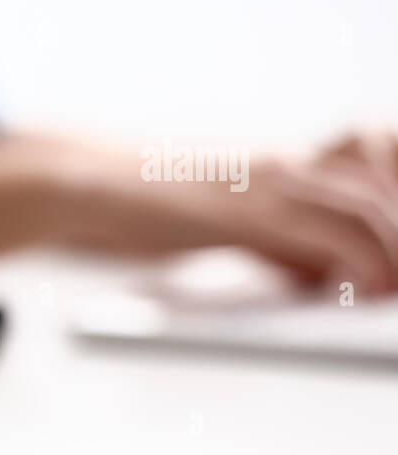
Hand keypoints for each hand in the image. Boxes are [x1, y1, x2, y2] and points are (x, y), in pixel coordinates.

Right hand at [65, 132, 397, 294]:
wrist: (86, 183)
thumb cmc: (141, 203)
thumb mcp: (221, 219)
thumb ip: (274, 240)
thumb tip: (315, 269)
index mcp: (279, 164)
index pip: (369, 174)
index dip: (395, 216)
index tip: (396, 261)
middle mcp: (282, 166)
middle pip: (380, 189)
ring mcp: (266, 186)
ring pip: (370, 207)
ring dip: (395, 251)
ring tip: (394, 290)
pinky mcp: (246, 214)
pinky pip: (329, 234)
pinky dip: (364, 262)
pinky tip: (368, 289)